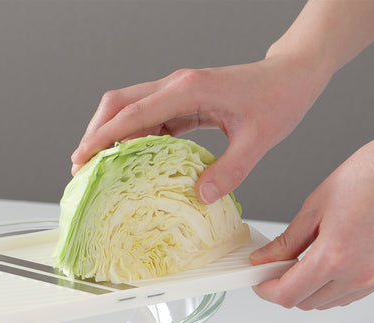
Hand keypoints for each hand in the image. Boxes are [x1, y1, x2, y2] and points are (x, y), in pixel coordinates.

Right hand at [71, 54, 329, 203]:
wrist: (291, 75)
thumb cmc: (279, 98)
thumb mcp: (259, 139)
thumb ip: (230, 169)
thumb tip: (200, 196)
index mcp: (189, 89)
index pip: (134, 113)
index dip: (104, 136)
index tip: (81, 157)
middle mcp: (176, 86)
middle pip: (119, 103)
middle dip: (96, 132)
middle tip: (82, 164)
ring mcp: (177, 92)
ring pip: (129, 108)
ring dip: (110, 134)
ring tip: (100, 166)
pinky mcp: (182, 101)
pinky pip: (148, 117)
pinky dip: (132, 137)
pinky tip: (131, 159)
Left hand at [250, 138, 373, 309]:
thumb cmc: (366, 180)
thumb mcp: (314, 208)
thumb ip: (286, 242)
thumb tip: (263, 259)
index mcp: (334, 257)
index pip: (287, 294)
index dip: (265, 290)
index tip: (257, 280)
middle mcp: (356, 275)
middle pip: (304, 302)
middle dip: (282, 288)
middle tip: (272, 268)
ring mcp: (372, 279)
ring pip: (325, 303)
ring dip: (305, 290)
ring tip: (297, 263)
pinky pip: (346, 295)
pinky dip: (327, 287)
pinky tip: (322, 265)